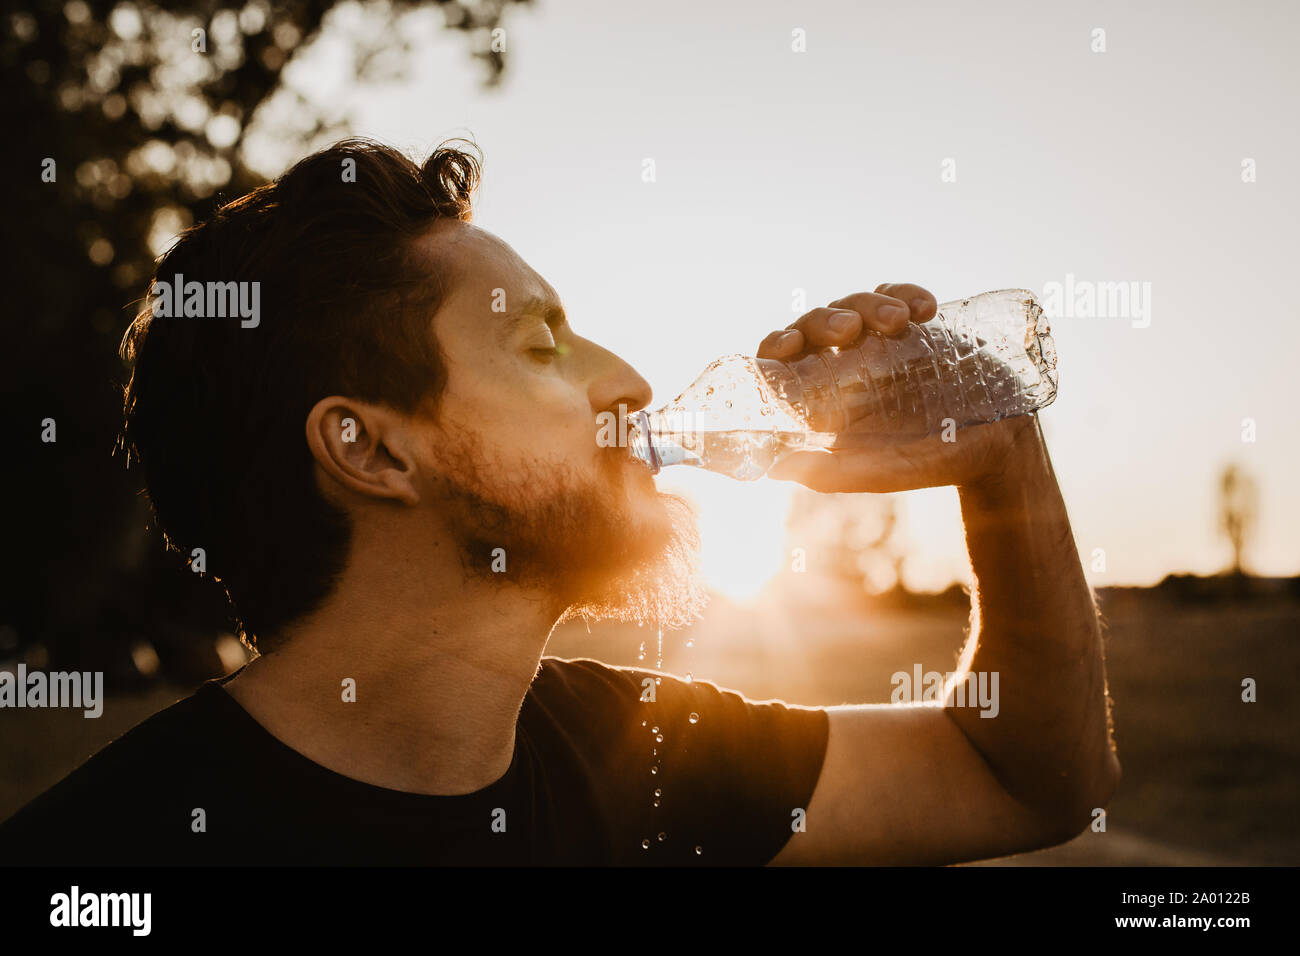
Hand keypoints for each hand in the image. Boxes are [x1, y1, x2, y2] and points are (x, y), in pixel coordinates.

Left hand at [755, 283, 1041, 493]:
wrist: (1002, 442)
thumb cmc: (937, 462)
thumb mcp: (886, 471)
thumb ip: (835, 473)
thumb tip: (775, 467)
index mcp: (825, 398)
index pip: (783, 363)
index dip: (777, 347)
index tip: (789, 346)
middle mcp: (843, 365)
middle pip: (812, 325)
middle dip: (824, 319)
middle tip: (848, 329)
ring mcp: (878, 341)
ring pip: (852, 304)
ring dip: (867, 305)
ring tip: (900, 322)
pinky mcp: (914, 324)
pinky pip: (896, 294)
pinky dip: (906, 294)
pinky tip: (927, 310)